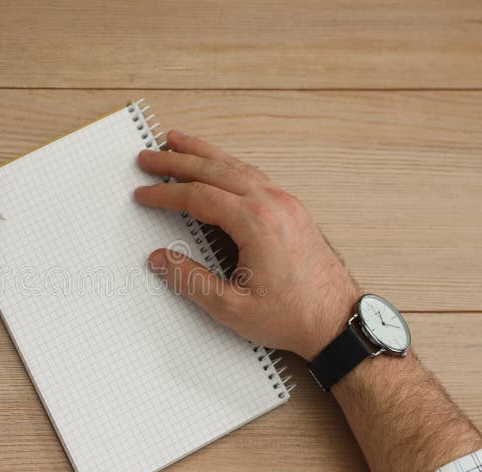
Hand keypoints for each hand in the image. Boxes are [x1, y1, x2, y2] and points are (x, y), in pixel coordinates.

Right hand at [135, 130, 359, 360]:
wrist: (337, 321)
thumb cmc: (293, 316)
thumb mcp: (231, 306)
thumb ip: (190, 279)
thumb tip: (160, 259)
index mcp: (256, 222)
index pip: (199, 196)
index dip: (166, 194)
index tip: (143, 194)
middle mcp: (272, 203)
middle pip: (214, 170)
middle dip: (177, 161)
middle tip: (149, 156)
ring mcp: (286, 203)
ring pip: (236, 166)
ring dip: (203, 153)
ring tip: (178, 142)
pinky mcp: (293, 210)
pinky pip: (253, 176)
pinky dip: (227, 165)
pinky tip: (218, 164)